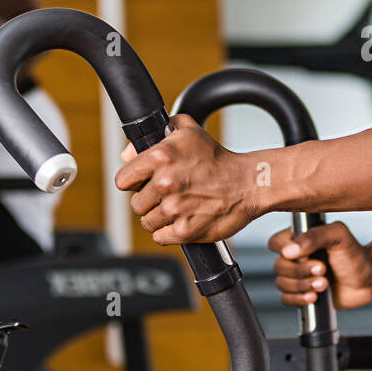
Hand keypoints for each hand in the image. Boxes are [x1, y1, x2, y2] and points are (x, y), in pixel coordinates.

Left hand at [114, 113, 258, 244]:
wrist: (248, 183)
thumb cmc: (219, 159)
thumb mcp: (189, 133)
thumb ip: (157, 134)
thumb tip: (129, 153)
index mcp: (159, 157)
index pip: (122, 180)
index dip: (134, 182)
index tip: (145, 183)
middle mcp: (164, 183)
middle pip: (136, 204)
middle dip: (151, 201)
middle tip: (171, 195)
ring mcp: (173, 209)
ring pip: (148, 222)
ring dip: (161, 218)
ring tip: (181, 207)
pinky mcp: (183, 231)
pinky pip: (160, 237)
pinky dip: (170, 232)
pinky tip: (185, 219)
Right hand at [269, 221, 371, 308]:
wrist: (368, 279)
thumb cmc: (355, 254)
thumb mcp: (339, 236)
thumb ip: (315, 236)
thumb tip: (289, 250)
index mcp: (300, 239)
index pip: (276, 243)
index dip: (286, 251)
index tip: (307, 254)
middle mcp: (296, 257)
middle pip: (278, 266)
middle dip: (301, 271)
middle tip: (323, 270)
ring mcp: (298, 276)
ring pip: (282, 284)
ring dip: (302, 286)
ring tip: (324, 284)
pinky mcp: (302, 293)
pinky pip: (286, 299)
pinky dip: (299, 299)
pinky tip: (314, 297)